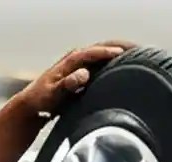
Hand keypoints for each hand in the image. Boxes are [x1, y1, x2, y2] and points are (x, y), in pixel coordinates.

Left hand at [15, 41, 134, 119]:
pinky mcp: (82, 72)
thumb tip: (84, 74)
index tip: (124, 54)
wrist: (32, 105)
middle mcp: (75, 59)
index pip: (92, 52)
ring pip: (103, 54)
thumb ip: (67, 84)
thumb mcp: (52, 94)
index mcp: (70, 61)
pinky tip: (125, 69)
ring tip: (138, 57)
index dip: (108, 52)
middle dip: (119, 47)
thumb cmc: (41, 101)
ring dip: (118, 53)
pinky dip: (114, 63)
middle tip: (139, 49)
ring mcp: (79, 65)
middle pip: (101, 48)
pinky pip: (101, 63)